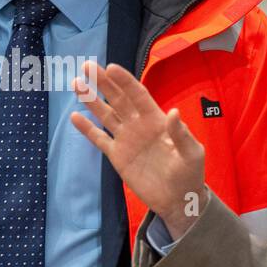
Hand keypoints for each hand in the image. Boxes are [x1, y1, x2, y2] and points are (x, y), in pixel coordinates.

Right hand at [69, 61, 205, 239]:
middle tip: (88, 66)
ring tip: (77, 84)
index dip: (125, 81)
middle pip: (118, 99)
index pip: (138, 95)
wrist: (178, 200)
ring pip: (106, 115)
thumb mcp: (192, 154)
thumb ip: (181, 134)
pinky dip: (86, 129)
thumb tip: (173, 112)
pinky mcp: (117, 156)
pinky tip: (75, 117)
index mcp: (156, 119)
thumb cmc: (189, 174)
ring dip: (91, 100)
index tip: (111, 68)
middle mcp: (138, 124)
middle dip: (104, 83)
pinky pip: (99, 139)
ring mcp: (126, 139)